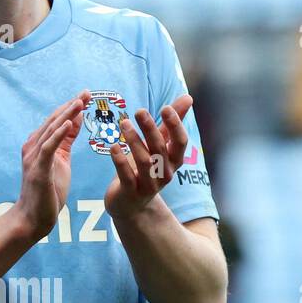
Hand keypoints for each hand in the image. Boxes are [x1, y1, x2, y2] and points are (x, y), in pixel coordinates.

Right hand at [13, 90, 91, 239]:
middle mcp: (33, 146)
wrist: (33, 218)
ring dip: (66, 115)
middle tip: (86, 92)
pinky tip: (68, 123)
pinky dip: (58, 133)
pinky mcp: (38, 169)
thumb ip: (66, 141)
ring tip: (80, 102)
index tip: (86, 94)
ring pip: (51, 130)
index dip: (71, 106)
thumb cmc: (48, 192)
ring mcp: (34, 157)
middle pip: (54, 120)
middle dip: (71, 105)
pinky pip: (48, 147)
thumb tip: (75, 120)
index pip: (57, 120)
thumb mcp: (61, 161)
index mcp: (40, 144)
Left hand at [104, 94, 191, 221]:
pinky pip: (127, 176)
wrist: (131, 204)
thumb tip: (188, 97)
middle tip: (139, 111)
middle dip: (150, 129)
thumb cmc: (146, 169)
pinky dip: (120, 161)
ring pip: (144, 161)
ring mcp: (149, 185)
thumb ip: (172, 122)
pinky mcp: (131, 193)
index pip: (181, 142)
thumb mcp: (160, 145)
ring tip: (123, 123)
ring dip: (134, 141)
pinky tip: (113, 146)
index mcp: (174, 160)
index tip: (165, 107)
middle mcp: (165, 174)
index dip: (176, 125)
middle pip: (160, 149)